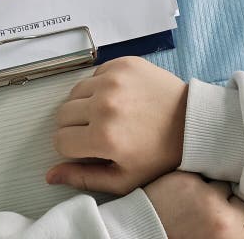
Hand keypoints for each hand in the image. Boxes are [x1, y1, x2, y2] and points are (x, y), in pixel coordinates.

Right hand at [46, 57, 187, 193]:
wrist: (193, 123)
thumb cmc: (160, 155)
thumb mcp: (124, 179)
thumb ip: (83, 178)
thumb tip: (50, 175)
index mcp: (103, 138)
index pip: (60, 141)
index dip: (71, 148)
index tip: (87, 148)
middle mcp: (104, 105)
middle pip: (62, 115)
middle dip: (74, 126)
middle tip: (96, 131)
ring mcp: (114, 81)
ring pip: (75, 92)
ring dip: (85, 104)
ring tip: (107, 114)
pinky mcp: (123, 64)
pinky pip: (94, 74)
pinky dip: (100, 86)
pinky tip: (118, 98)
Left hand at [145, 172, 243, 238]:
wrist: (142, 235)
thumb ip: (241, 235)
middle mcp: (226, 222)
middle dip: (243, 200)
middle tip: (230, 203)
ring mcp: (207, 200)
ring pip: (230, 182)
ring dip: (222, 187)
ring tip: (207, 194)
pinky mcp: (189, 182)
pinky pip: (207, 171)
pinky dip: (203, 176)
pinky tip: (195, 185)